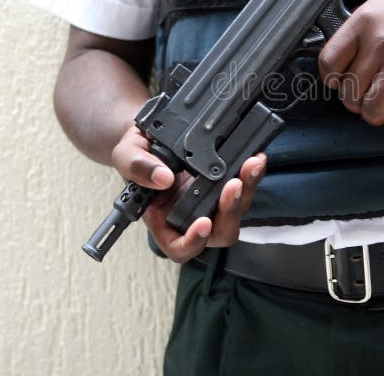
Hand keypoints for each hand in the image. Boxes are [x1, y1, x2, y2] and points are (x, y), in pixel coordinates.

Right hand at [111, 125, 266, 262]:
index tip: (202, 223)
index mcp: (164, 221)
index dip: (193, 242)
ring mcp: (212, 201)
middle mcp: (191, 216)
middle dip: (230, 210)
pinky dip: (252, 173)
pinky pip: (244, 185)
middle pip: (220, 231)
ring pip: (237, 208)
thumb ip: (138, 167)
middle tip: (234, 185)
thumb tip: (163, 178)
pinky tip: (256, 157)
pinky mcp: (226, 184)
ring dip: (248, 188)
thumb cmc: (137, 153)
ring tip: (251, 164)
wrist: (152, 135)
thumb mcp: (127, 154)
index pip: (180, 248)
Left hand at [318, 0, 383, 131]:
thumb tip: (344, 53)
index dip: (332, 79)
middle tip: (363, 99)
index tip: (339, 83)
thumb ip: (361, 27)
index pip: (329, 62)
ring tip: (380, 110)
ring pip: (371, 108)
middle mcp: (379, 42)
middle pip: (349, 91)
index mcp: (364, 21)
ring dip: (374, 115)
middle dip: (354, 102)